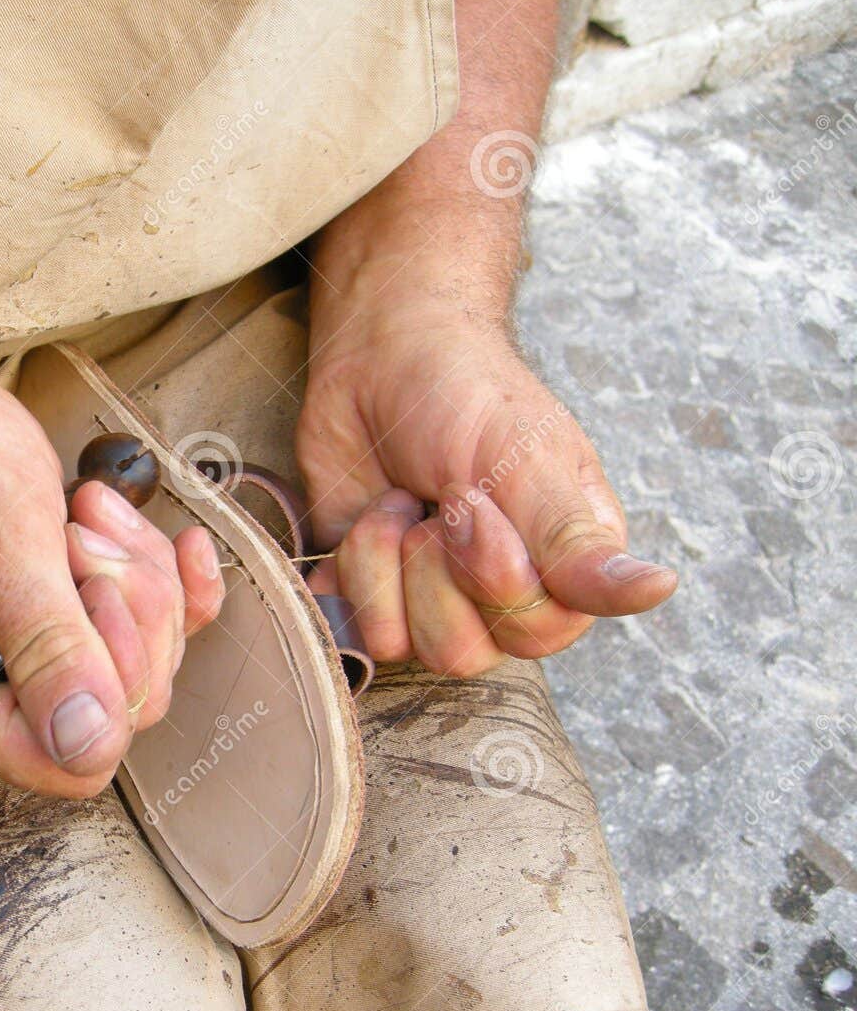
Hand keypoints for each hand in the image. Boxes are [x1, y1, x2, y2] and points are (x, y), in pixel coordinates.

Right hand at [0, 328, 223, 796]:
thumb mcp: (2, 543)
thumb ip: (48, 648)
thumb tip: (88, 747)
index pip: (74, 759)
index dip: (114, 682)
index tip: (91, 589)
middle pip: (117, 708)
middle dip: (128, 612)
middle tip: (79, 536)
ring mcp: (12, 658)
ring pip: (134, 661)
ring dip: (136, 578)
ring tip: (81, 513)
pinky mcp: (41, 619)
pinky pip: (135, 630)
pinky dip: (162, 581)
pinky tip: (179, 544)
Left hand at [296, 282, 675, 676]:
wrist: (378, 356)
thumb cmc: (466, 397)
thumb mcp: (528, 463)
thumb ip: (580, 543)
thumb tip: (659, 590)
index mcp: (562, 567)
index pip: (537, 633)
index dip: (493, 575)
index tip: (471, 498)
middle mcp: (499, 597)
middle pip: (465, 654)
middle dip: (436, 570)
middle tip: (438, 501)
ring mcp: (429, 600)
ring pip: (405, 647)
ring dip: (387, 560)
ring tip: (403, 502)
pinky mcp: (369, 593)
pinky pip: (351, 626)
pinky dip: (349, 565)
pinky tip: (369, 516)